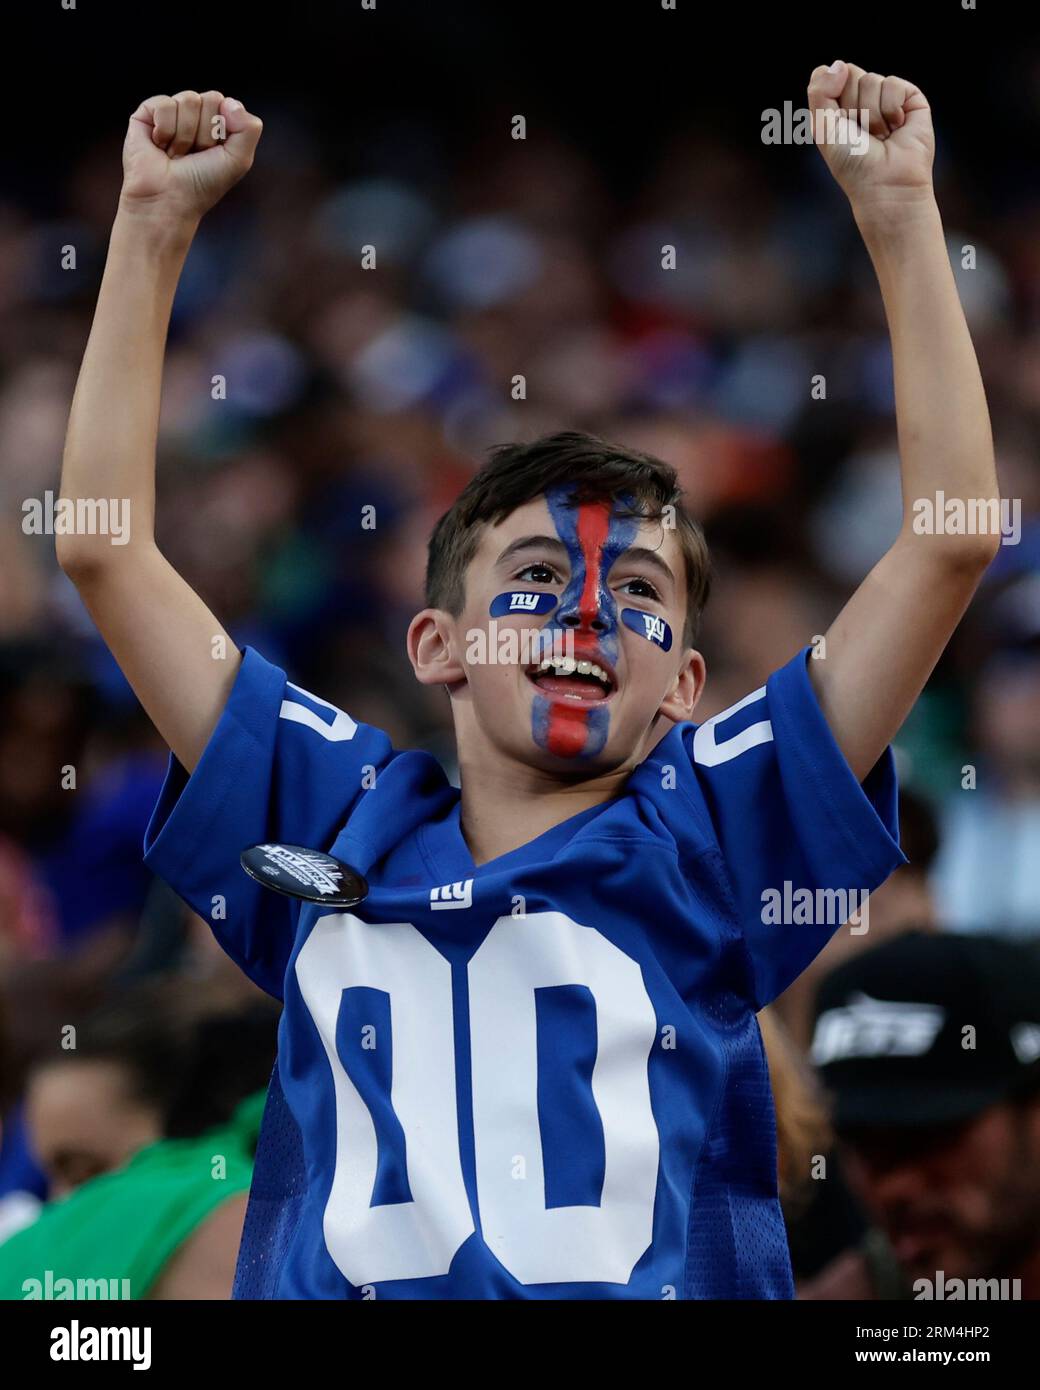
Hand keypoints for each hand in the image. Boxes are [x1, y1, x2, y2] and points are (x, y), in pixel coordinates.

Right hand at [121, 90, 262, 222]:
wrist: (169, 200)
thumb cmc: (202, 184)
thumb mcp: (238, 160)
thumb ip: (249, 129)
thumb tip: (229, 101)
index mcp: (217, 124)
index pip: (227, 104)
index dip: (223, 130)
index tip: (213, 153)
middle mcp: (195, 115)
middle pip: (210, 99)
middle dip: (205, 133)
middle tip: (193, 155)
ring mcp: (171, 113)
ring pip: (188, 100)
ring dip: (184, 135)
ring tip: (176, 154)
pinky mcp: (147, 113)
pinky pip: (164, 104)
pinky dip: (165, 130)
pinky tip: (159, 145)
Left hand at [807, 61, 933, 210]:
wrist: (885, 183)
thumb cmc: (852, 163)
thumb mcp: (823, 128)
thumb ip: (819, 92)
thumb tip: (839, 64)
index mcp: (839, 106)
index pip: (831, 76)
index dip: (832, 98)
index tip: (839, 125)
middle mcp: (863, 99)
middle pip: (851, 73)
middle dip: (852, 106)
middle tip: (861, 133)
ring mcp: (887, 98)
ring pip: (871, 79)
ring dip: (871, 114)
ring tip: (880, 136)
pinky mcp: (910, 98)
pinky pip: (892, 83)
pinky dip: (890, 109)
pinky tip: (896, 128)